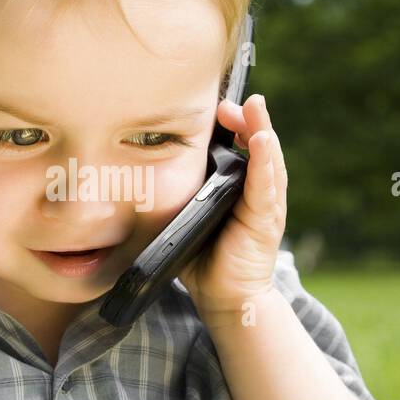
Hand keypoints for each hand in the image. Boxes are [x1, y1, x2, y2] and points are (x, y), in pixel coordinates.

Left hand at [178, 93, 287, 323]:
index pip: (241, 147)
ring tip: (254, 106)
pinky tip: (262, 139)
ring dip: (261, 129)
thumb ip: (174, 195)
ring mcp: (266, 205)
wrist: (224, 299)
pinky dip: (265, 160)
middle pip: (257, 145)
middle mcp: (257, 192)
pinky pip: (266, 185)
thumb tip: (132, 172)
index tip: (215, 108)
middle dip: (248, 119)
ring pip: (267, 159)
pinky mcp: (266, 220)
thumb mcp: (186, 218)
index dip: (233, 125)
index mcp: (239, 189)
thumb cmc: (203, 260)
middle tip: (234, 100)